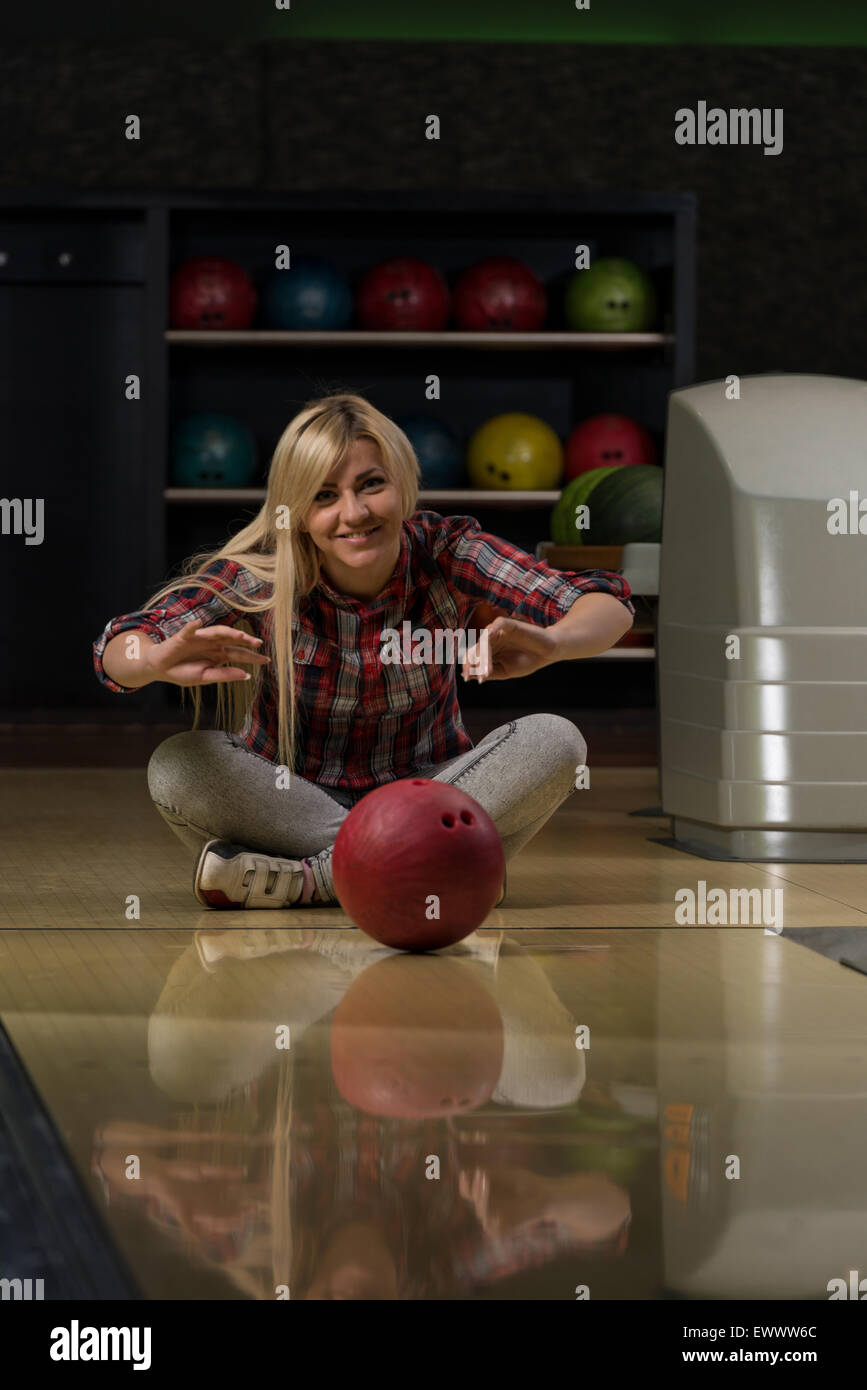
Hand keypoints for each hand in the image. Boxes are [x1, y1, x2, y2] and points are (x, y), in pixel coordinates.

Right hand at [146, 618, 269, 687]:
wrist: (161, 669)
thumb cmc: (183, 672)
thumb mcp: (206, 677)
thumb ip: (225, 675)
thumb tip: (246, 675)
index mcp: (219, 654)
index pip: (239, 654)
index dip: (252, 657)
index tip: (267, 660)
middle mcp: (212, 644)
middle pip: (232, 640)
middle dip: (245, 641)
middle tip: (258, 643)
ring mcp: (199, 638)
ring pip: (216, 632)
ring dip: (228, 632)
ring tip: (240, 635)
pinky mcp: (183, 637)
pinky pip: (189, 630)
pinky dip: (193, 627)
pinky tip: (198, 624)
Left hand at [461, 616, 555, 682]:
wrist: (548, 653)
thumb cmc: (528, 661)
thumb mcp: (505, 671)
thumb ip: (488, 672)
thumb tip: (468, 676)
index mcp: (489, 649)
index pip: (473, 656)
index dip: (468, 666)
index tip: (466, 678)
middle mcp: (491, 639)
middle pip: (476, 648)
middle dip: (475, 663)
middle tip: (478, 676)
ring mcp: (499, 630)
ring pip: (484, 640)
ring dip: (484, 655)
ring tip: (487, 670)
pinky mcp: (509, 624)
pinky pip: (497, 624)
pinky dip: (492, 631)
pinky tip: (488, 640)